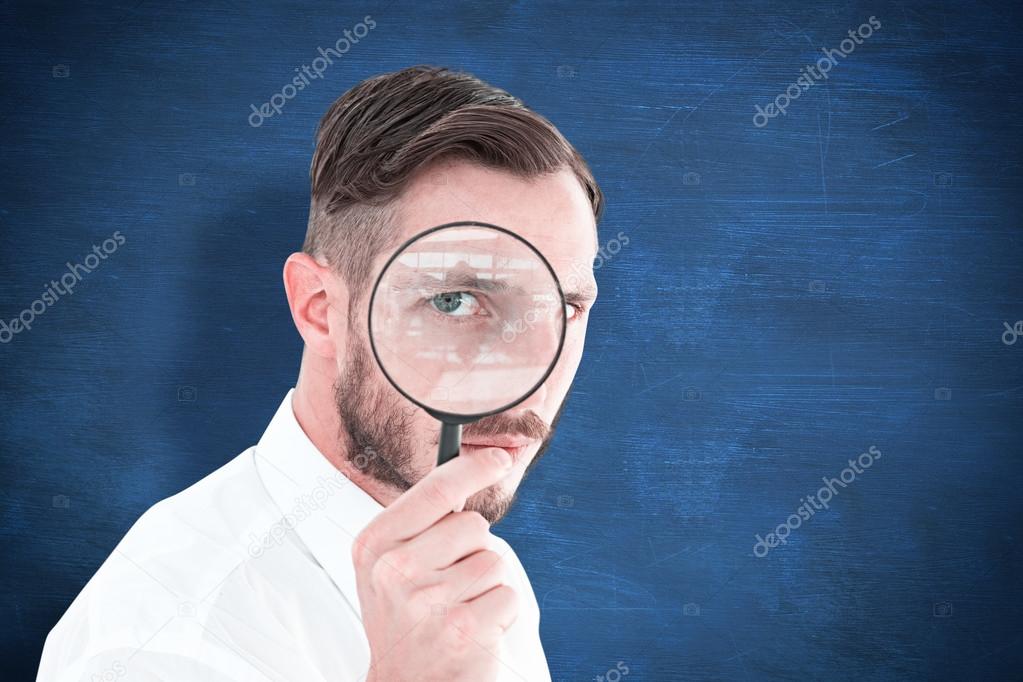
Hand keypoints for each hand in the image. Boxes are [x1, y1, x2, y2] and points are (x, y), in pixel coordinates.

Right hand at [353, 447, 518, 681]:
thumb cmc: (405, 620)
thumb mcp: (391, 566)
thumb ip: (420, 522)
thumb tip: (476, 467)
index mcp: (375, 545)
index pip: (435, 490)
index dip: (473, 469)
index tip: (500, 458)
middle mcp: (396, 570)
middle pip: (473, 525)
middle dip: (472, 551)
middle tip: (448, 585)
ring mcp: (429, 601)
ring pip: (493, 560)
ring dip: (485, 585)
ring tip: (456, 610)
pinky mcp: (464, 629)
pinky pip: (507, 595)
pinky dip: (499, 613)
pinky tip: (472, 631)